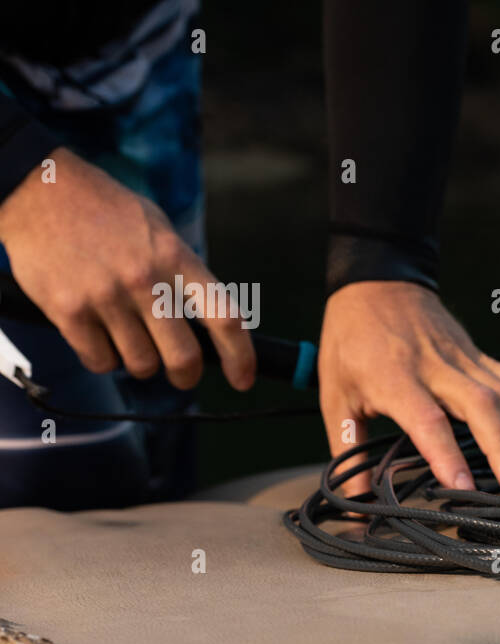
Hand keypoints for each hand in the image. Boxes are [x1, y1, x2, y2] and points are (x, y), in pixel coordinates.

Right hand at [0, 147, 254, 389]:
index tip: (243, 379)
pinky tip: (98, 335)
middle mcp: (145, 279)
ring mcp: (106, 296)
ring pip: (141, 365)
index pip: (224, 318)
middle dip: (187, 375)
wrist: (39, 190)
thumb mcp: (159, 229)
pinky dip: (103, 358)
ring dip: (140, 363)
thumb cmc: (107, 213)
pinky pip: (100, 361)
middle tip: (182, 374)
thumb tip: (212, 326)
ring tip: (129, 337)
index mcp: (176, 258)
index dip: (240, 356)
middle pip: (184, 357)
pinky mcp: (68, 310)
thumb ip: (184, 274)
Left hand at [318, 280, 499, 496]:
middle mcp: (435, 367)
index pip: (427, 419)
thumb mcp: (336, 393)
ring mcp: (464, 358)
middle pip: (481, 406)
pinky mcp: (481, 354)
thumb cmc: (352, 341)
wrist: (376, 283)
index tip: (461, 486)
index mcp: (394, 378)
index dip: (446, 453)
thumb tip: (354, 501)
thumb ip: (347, 447)